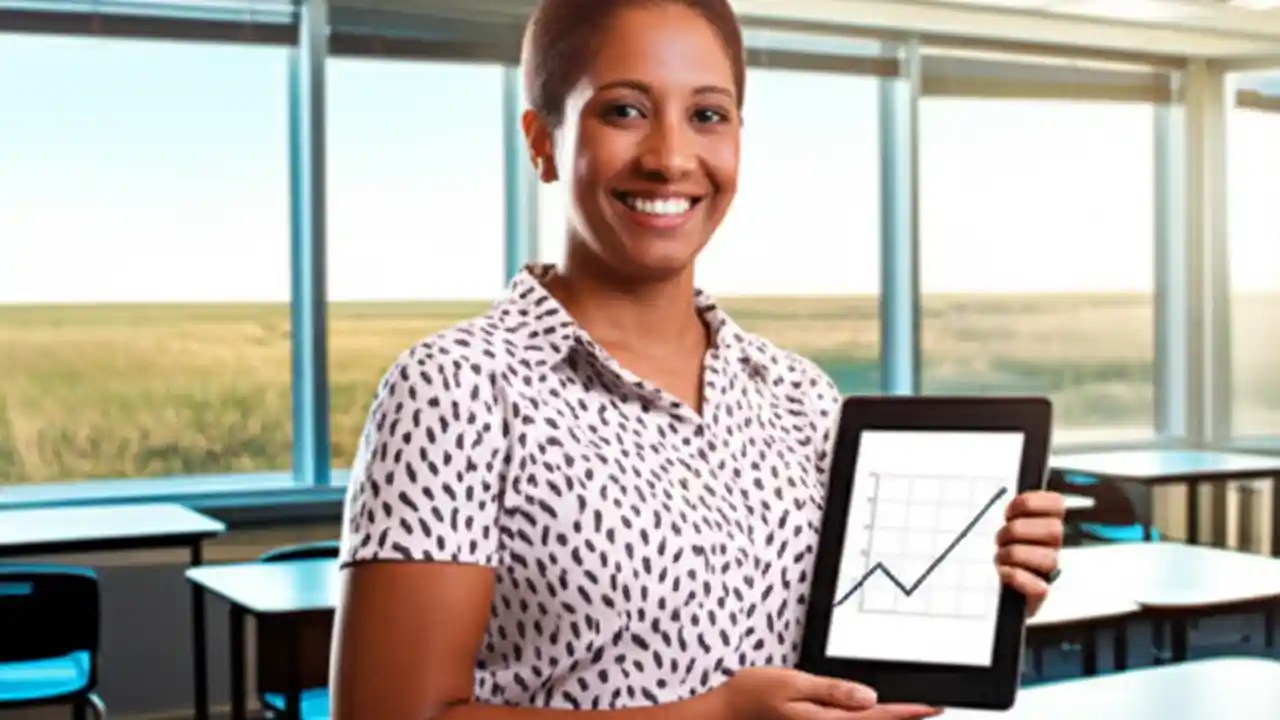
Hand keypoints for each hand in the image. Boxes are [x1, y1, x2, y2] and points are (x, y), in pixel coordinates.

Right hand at [715, 667, 943, 719]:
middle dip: (902, 718)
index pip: (878, 718)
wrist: (727, 713)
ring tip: (908, 711)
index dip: (908, 713)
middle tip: (930, 709)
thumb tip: (870, 697)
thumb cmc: (754, 695)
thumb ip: (833, 691)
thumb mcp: (794, 683)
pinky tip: (869, 712)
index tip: (933, 707)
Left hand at [995, 490, 1064, 616]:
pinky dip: (1016, 577)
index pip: (1057, 503)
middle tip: (1000, 537)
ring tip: (1000, 556)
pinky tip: (1002, 572)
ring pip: (1048, 558)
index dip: (1032, 503)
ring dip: (1014, 554)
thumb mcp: (998, 526)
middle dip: (1019, 531)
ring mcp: (1047, 571)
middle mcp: (1052, 546)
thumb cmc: (995, 553)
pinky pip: (1040, 587)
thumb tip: (1002, 500)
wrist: (990, 589)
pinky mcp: (1038, 594)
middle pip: (1054, 530)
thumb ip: (1005, 511)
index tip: (1009, 512)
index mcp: (1045, 524)